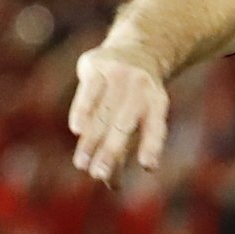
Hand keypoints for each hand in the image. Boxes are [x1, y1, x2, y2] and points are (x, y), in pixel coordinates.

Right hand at [68, 42, 172, 183]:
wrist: (135, 49)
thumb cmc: (136, 98)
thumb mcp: (139, 118)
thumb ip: (126, 149)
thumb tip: (113, 185)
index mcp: (157, 102)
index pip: (156, 126)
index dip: (152, 145)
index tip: (148, 166)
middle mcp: (141, 86)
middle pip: (124, 124)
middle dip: (111, 151)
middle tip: (99, 175)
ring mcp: (119, 74)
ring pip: (103, 112)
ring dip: (91, 140)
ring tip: (81, 164)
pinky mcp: (96, 65)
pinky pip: (88, 93)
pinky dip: (82, 111)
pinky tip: (77, 130)